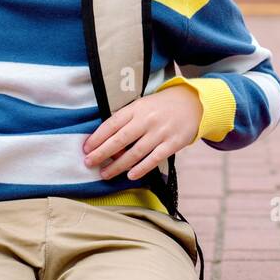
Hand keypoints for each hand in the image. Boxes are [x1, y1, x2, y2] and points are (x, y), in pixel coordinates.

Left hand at [82, 85, 203, 181]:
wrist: (193, 103)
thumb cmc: (161, 107)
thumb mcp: (142, 106)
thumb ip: (127, 120)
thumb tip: (105, 142)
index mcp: (137, 108)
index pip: (112, 124)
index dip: (97, 137)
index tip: (85, 148)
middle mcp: (147, 119)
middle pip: (120, 139)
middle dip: (102, 153)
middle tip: (89, 163)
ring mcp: (161, 132)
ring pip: (135, 152)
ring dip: (118, 165)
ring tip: (105, 174)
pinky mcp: (173, 143)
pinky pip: (154, 158)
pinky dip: (141, 168)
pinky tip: (130, 175)